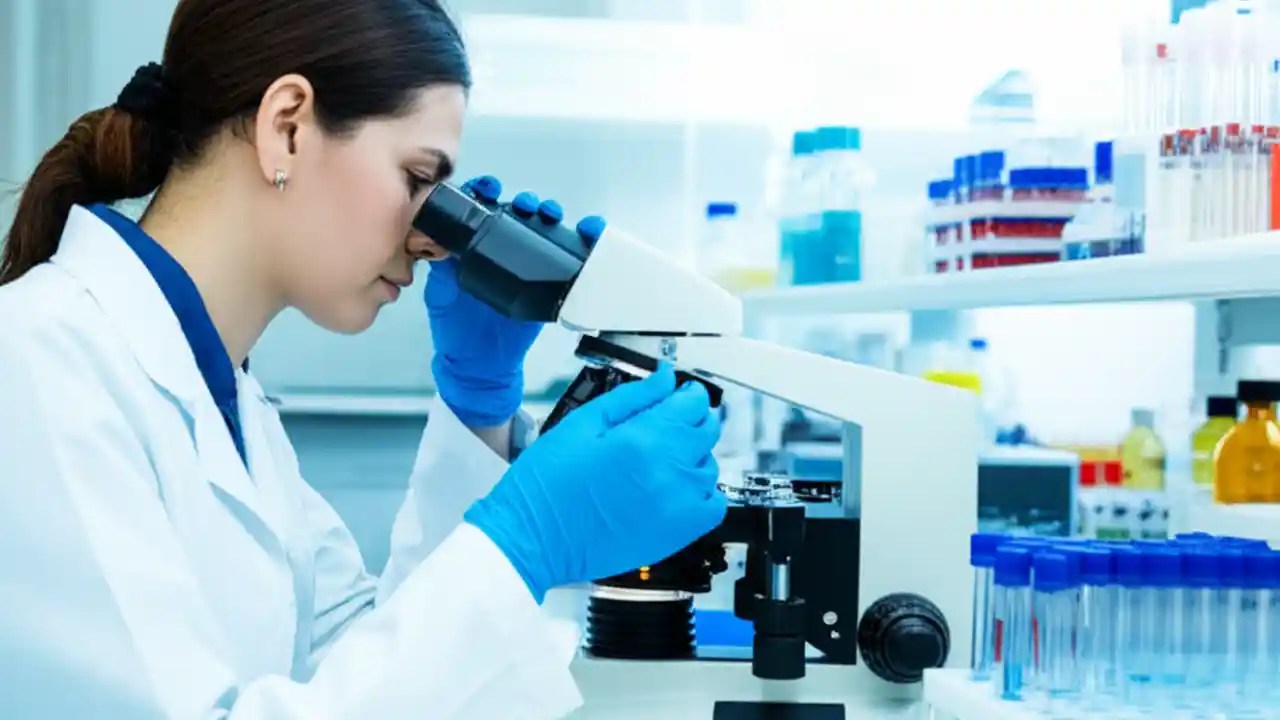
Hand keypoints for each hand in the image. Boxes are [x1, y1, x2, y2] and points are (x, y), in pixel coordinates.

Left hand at [425, 175, 605, 427]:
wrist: (482, 367)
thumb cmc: (456, 331)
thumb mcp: (442, 298)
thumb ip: (443, 273)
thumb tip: (443, 246)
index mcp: (474, 246)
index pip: (482, 208)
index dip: (486, 192)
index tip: (488, 189)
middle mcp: (503, 249)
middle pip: (519, 212)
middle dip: (525, 202)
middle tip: (525, 206)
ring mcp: (529, 264)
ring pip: (544, 228)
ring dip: (550, 214)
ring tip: (550, 216)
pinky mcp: (551, 283)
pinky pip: (570, 258)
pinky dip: (584, 240)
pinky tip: (588, 231)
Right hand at [464, 364, 726, 602]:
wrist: (532, 539)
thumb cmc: (547, 485)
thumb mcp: (583, 424)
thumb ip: (633, 397)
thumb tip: (664, 378)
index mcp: (644, 439)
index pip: (693, 403)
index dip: (687, 393)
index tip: (679, 394)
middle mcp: (668, 471)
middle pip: (707, 432)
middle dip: (691, 420)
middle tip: (666, 424)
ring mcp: (677, 505)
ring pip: (709, 467)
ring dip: (693, 456)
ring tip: (660, 460)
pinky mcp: (677, 533)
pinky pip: (712, 506)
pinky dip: (703, 493)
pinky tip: (676, 488)